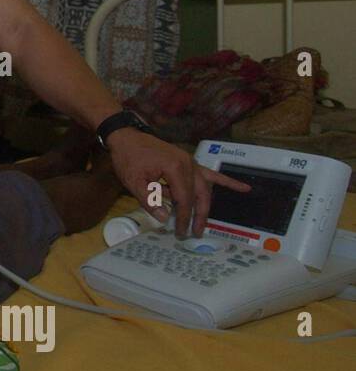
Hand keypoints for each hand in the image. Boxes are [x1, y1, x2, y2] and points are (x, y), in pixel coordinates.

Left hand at [106, 129, 250, 236]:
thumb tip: (165, 218)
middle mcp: (188, 164)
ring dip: (205, 206)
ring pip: (205, 188)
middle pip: (199, 195)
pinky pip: (210, 174)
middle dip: (198, 216)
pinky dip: (226, 182)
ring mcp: (191, 162)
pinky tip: (244, 188)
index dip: (183, 217)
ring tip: (203, 223)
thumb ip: (149, 200)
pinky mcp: (189, 162)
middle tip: (195, 233)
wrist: (127, 137)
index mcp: (175, 168)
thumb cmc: (128, 158)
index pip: (184, 199)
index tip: (180, 231)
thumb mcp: (133, 181)